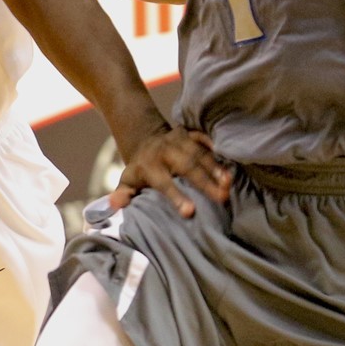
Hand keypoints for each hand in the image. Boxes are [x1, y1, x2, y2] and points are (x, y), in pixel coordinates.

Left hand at [110, 125, 230, 217]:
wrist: (145, 138)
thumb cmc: (140, 169)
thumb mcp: (127, 180)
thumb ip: (122, 194)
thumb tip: (115, 205)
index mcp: (149, 166)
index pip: (163, 183)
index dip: (176, 197)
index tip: (190, 212)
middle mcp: (164, 151)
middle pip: (187, 166)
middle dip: (204, 182)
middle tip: (221, 198)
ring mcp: (179, 140)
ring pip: (200, 154)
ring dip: (215, 168)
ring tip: (228, 184)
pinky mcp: (190, 133)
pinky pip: (205, 139)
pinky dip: (217, 150)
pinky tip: (230, 164)